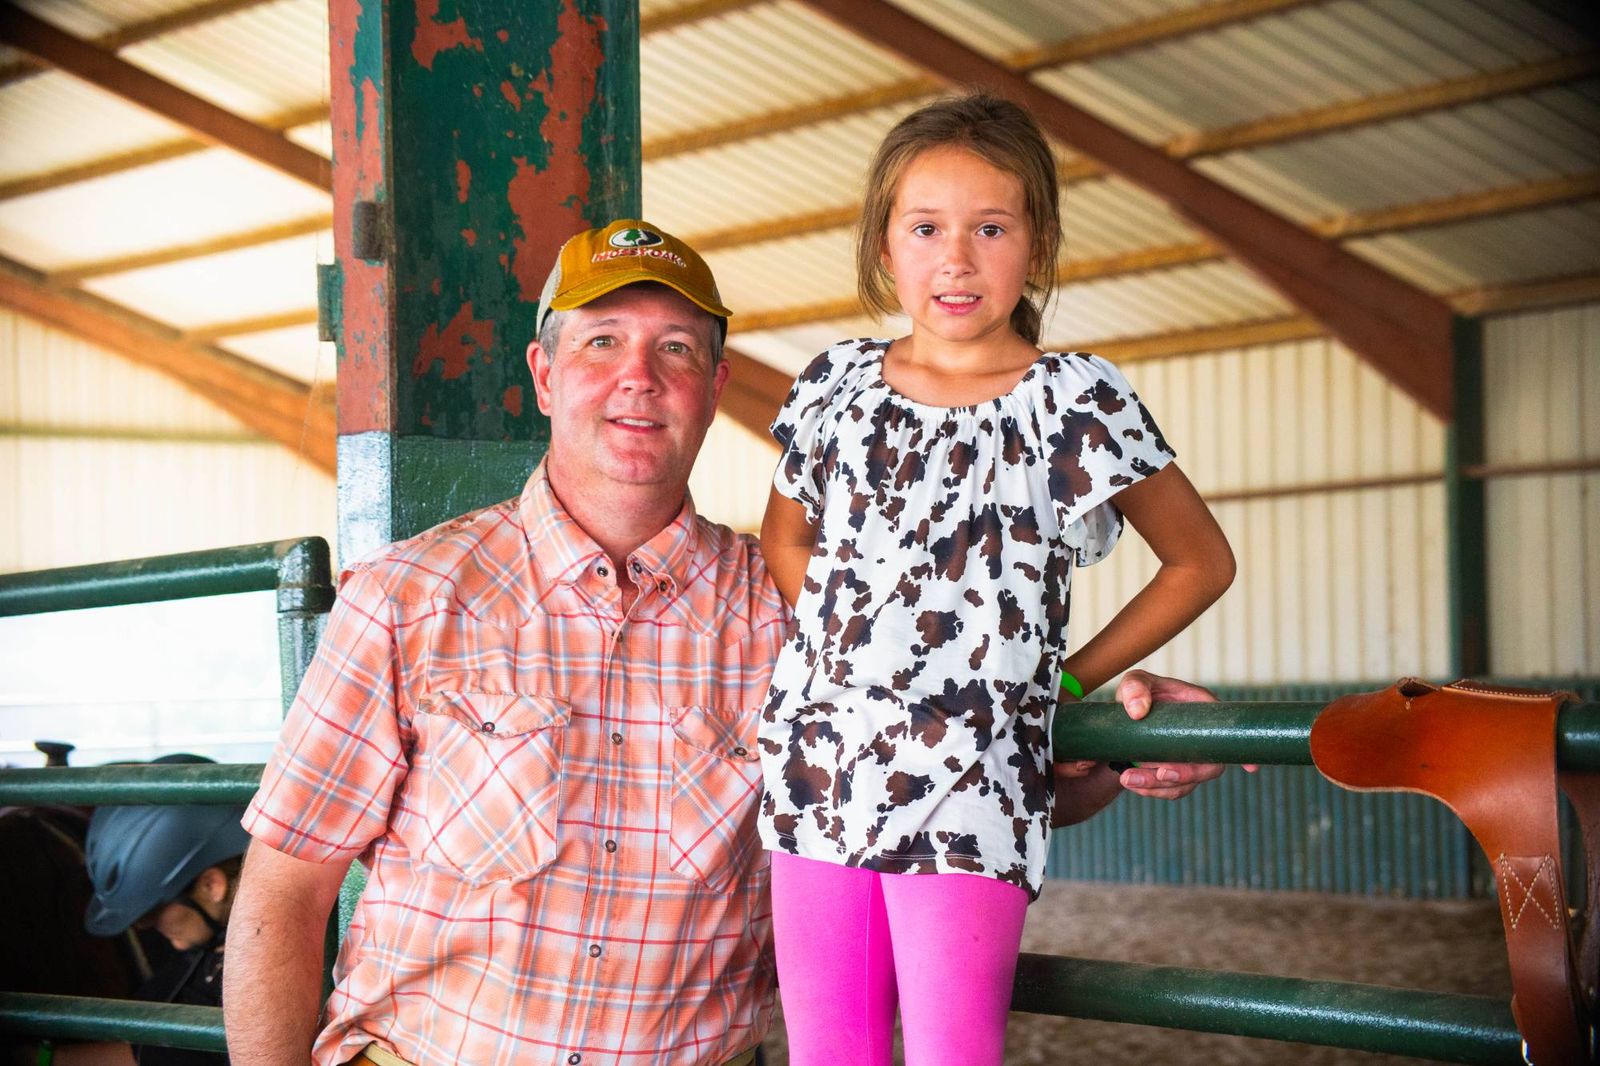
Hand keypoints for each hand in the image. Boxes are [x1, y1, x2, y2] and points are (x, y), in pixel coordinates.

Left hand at [1065, 669, 1257, 800]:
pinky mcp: (1176, 773)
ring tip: (1128, 778)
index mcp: (1202, 710)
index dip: (1240, 753)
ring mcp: (1190, 758)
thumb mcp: (1133, 683)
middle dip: (1184, 774)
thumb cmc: (1136, 694)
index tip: (1251, 769)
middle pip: (1207, 766)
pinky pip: (1171, 790)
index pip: (1227, 731)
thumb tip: (1138, 711)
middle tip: (1158, 774)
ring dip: (1160, 786)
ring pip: (1187, 782)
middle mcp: (1202, 737)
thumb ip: (1134, 688)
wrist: (1123, 719)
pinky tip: (1132, 783)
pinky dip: (1152, 790)